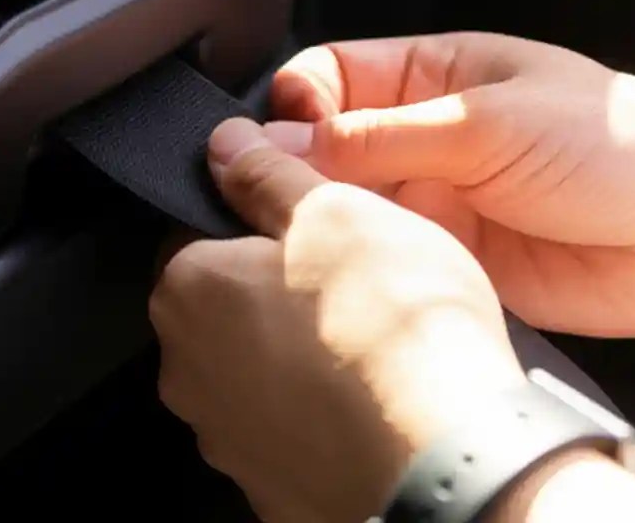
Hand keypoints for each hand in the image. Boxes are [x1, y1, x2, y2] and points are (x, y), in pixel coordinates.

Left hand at [152, 119, 522, 522]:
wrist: (446, 459)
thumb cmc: (393, 324)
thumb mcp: (333, 208)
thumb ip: (267, 173)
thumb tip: (226, 145)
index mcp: (188, 290)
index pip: (196, 236)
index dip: (255, 224)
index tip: (307, 228)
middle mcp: (189, 372)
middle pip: (226, 311)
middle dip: (277, 295)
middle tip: (351, 284)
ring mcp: (227, 440)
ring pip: (258, 377)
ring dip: (300, 359)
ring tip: (374, 346)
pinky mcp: (272, 491)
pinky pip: (292, 437)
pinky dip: (323, 420)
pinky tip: (374, 405)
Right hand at [261, 33, 634, 336]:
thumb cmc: (625, 148)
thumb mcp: (486, 123)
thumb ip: (380, 136)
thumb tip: (282, 137)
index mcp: (437, 75)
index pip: (332, 76)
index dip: (294, 101)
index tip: (277, 132)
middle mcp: (429, 137)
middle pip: (327, 145)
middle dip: (297, 166)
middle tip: (279, 191)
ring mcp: (439, 202)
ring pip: (349, 208)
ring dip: (326, 220)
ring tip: (314, 232)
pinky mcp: (451, 261)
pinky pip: (385, 260)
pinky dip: (361, 266)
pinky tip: (352, 270)